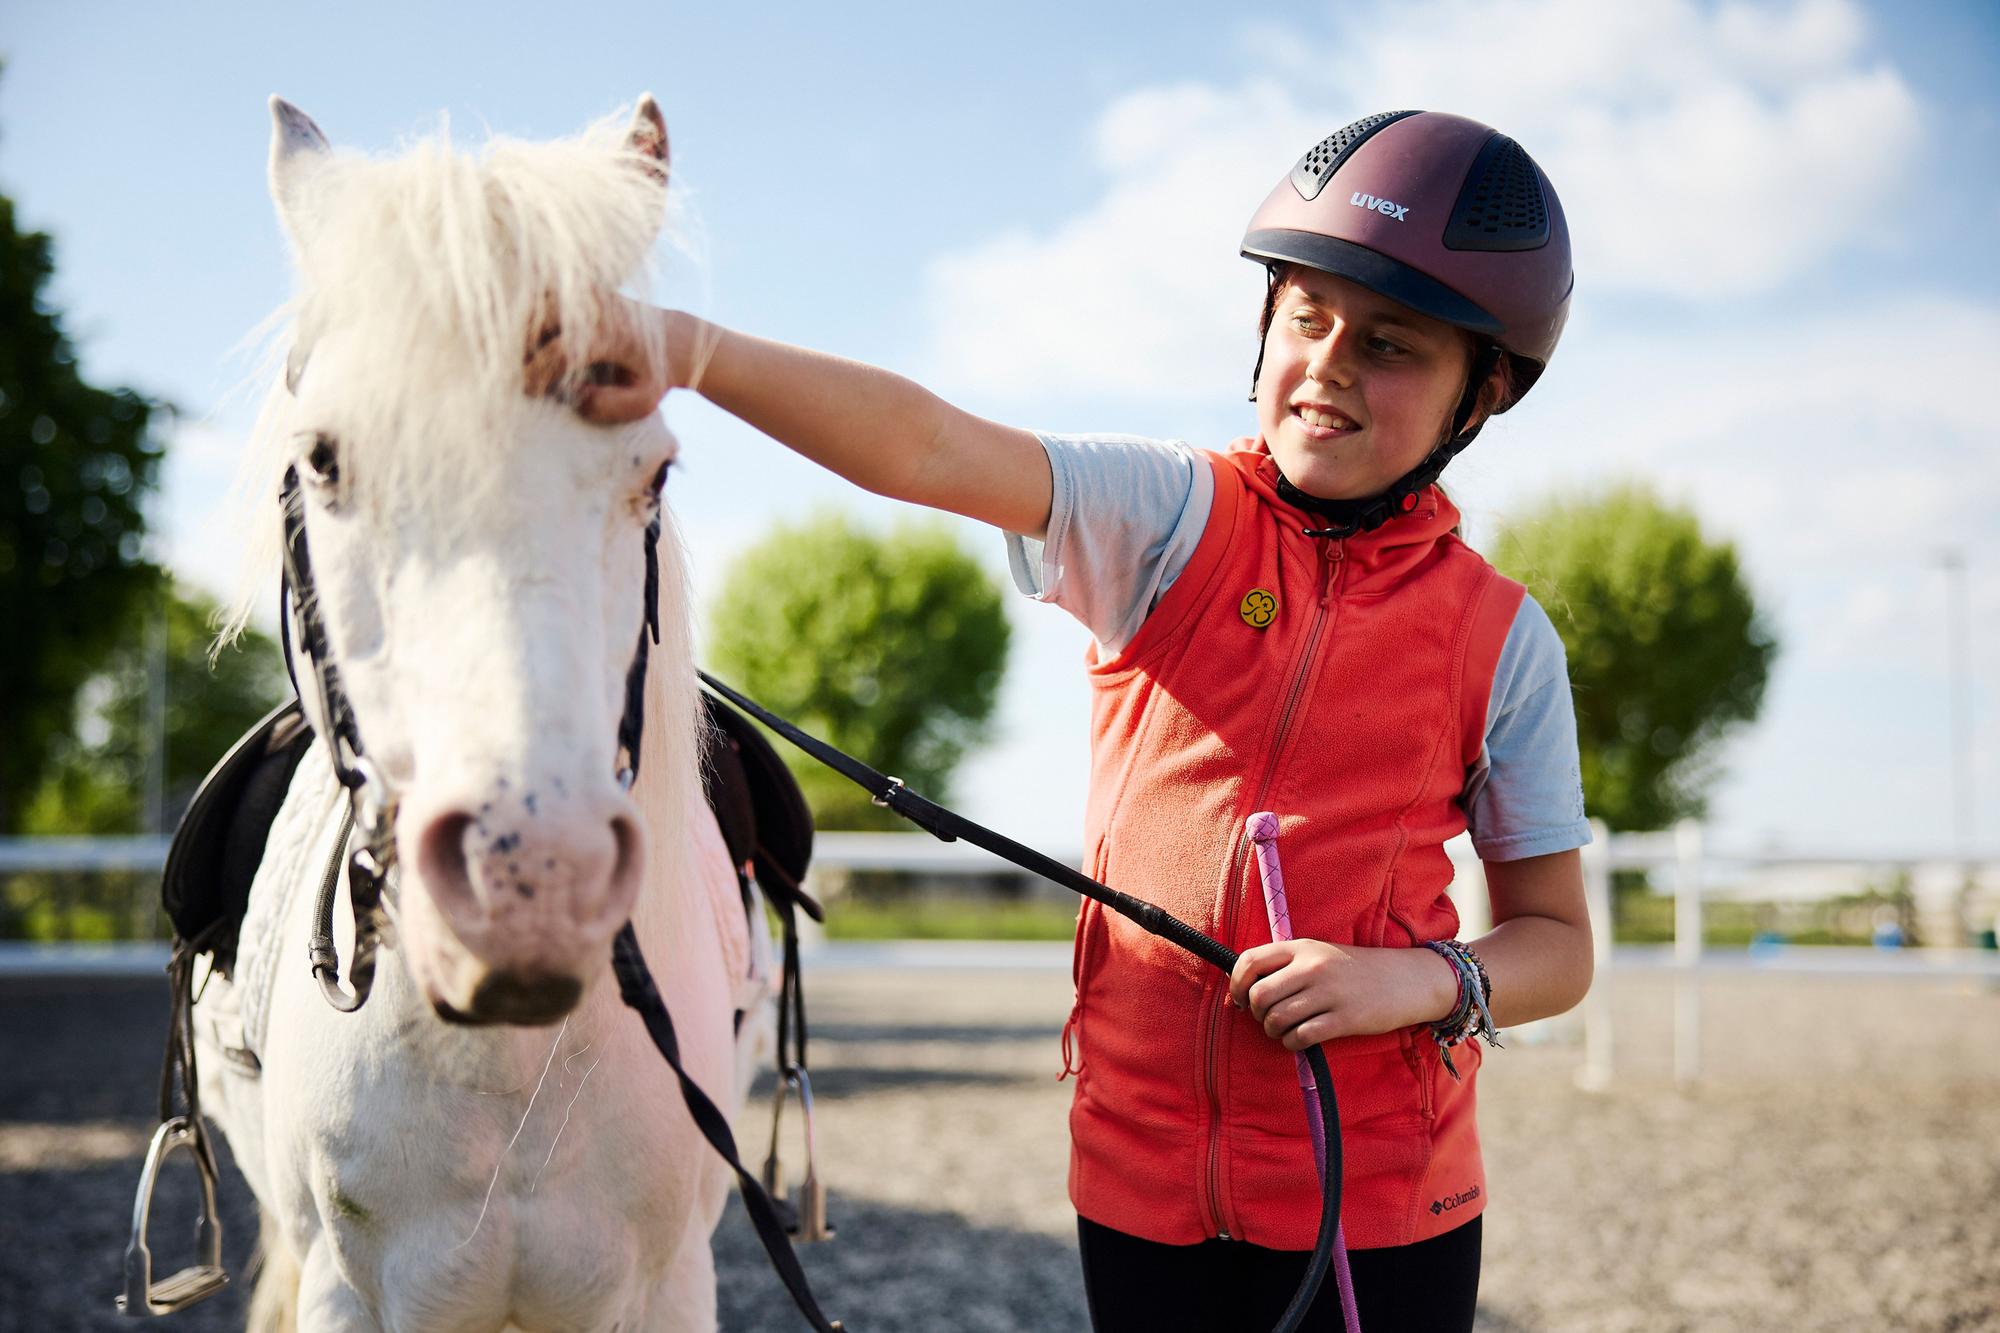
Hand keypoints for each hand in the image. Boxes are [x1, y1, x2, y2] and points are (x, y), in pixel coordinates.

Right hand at [522, 296, 694, 424]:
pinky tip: (531, 336)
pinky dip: (531, 312)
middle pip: (538, 317)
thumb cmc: (654, 376)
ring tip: (524, 354)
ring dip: (522, 326)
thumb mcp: (643, 400)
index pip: (559, 352)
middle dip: (521, 346)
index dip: (537, 374)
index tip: (529, 391)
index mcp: (610, 335)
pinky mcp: (582, 286)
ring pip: (535, 300)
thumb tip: (574, 396)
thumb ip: (609, 405)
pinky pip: (543, 293)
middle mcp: (596, 307)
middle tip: (518, 370)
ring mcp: (588, 291)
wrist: (676, 339)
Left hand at [1226, 940, 1456, 1050]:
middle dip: (1256, 1014)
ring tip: (1284, 1030)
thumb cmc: (1355, 970)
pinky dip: (1292, 1044)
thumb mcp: (1320, 953)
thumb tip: (1246, 987)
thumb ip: (1287, 964)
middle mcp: (1312, 967)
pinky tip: (1300, 1040)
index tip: (1240, 998)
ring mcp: (1329, 993)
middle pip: (1259, 996)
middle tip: (1268, 1018)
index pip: (1250, 961)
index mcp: (1302, 947)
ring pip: (1277, 1019)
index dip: (1236, 984)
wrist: (1406, 979)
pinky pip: (1300, 1037)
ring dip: (1274, 1031)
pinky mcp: (1344, 1020)